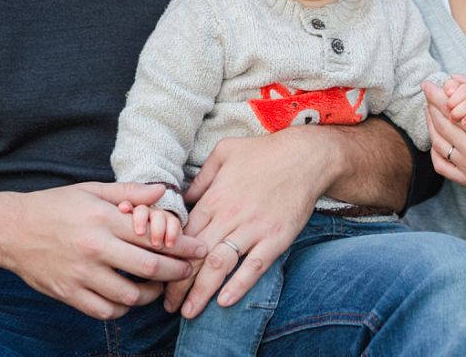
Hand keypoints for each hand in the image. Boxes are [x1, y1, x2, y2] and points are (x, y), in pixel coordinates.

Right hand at [0, 182, 205, 319]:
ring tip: (160, 287)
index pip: (153, 234)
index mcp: (103, 219)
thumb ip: (129, 193)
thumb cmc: (55, 206)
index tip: (199, 248)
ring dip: (151, 294)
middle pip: (149, 267)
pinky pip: (105, 311)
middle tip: (188, 271)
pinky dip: (122, 309)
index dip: (182, 244)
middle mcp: (94, 248)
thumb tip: (163, 191)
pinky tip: (129, 299)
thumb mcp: (91, 191)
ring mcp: (80, 274)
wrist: (10, 230)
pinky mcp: (68, 293)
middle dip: (176, 271)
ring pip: (130, 295)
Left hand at [162, 131, 329, 318]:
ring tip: (188, 312)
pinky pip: (254, 267)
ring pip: (220, 265)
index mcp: (214, 198)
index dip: (168, 259)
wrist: (306, 156)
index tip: (160, 276)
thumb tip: (184, 198)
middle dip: (178, 284)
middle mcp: (230, 216)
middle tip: (167, 305)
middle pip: (196, 256)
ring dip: (201, 292)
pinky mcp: (276, 238)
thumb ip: (201, 177)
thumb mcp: (224, 152)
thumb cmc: (264, 152)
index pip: (183, 236)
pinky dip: (239, 286)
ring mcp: (254, 228)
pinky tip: (224, 302)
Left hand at [424, 74, 465, 195]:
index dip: (434, 94)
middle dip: (431, 105)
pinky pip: (441, 165)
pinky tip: (437, 137)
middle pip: (441, 123)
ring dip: (430, 124)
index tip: (428, 85)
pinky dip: (434, 150)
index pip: (449, 107)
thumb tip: (454, 78)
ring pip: (438, 143)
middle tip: (429, 96)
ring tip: (431, 112)